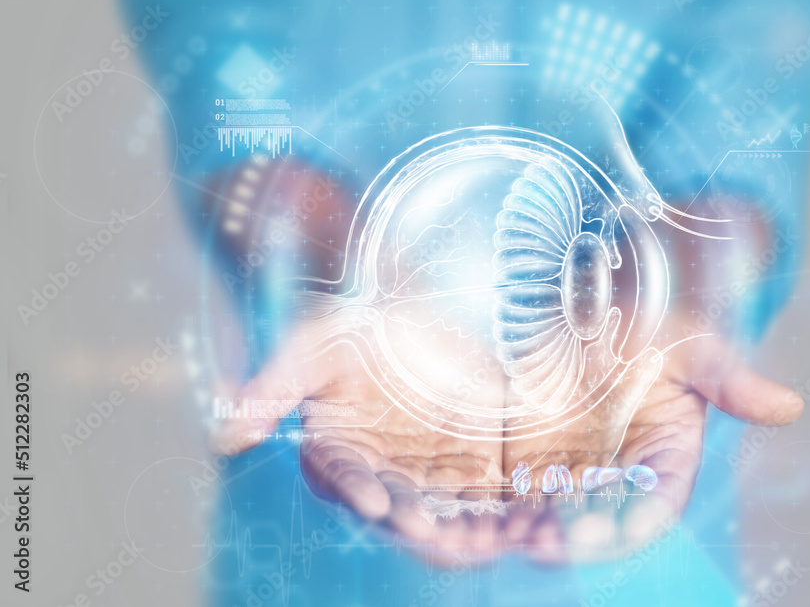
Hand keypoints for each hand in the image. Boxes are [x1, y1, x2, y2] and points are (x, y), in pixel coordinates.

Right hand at [211, 328, 507, 564]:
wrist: (412, 310)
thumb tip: (224, 436)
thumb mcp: (315, 343)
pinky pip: (498, 504)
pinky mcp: (477, 471)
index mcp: (339, 456)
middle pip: (408, 517)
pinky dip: (520, 518)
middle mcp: (385, 478)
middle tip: (460, 539)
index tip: (385, 504)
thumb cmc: (356, 325)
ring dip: (483, 536)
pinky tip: (546, 524)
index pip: (348, 482)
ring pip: (457, 521)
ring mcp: (433, 479)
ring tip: (508, 538)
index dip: (364, 494)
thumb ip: (274, 386)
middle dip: (433, 532)